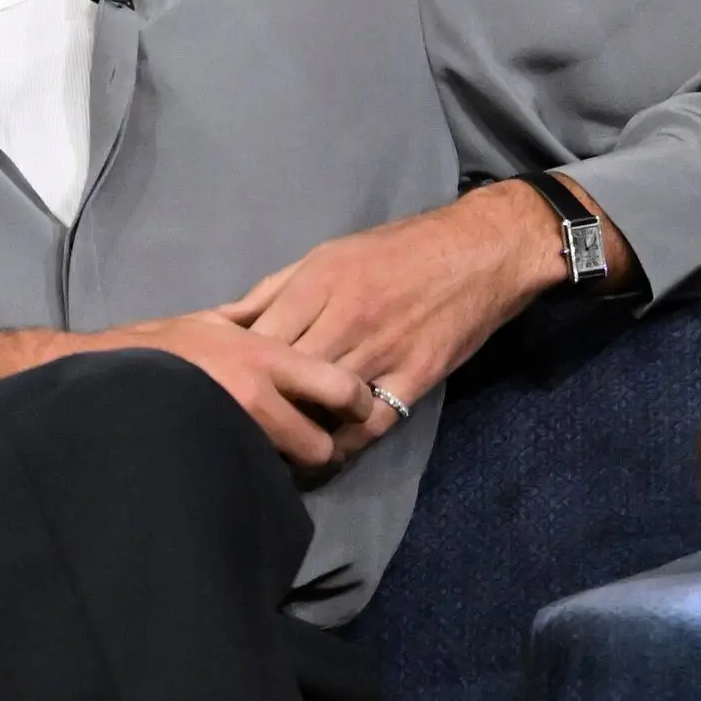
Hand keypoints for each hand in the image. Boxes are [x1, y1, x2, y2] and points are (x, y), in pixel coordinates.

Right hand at [0, 312, 374, 473]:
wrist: (99, 378)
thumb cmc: (155, 347)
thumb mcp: (211, 321)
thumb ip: (256, 327)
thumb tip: (288, 323)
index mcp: (264, 355)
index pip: (342, 388)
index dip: (356, 404)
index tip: (351, 411)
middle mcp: (257, 397)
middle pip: (323, 445)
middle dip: (322, 450)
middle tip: (311, 447)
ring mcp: (234, 435)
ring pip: (289, 470)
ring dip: (288, 470)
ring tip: (274, 461)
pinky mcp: (212, 461)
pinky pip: (253, 480)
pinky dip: (256, 478)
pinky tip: (245, 471)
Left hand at [218, 179, 633, 427]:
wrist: (481, 250)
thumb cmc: (398, 250)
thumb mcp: (329, 254)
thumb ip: (274, 290)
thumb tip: (222, 320)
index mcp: (318, 284)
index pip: (259, 343)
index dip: (234, 373)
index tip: (218, 393)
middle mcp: (346, 318)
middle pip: (285, 378)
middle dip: (259, 406)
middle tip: (235, 430)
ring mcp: (382, 350)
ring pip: (323, 404)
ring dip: (297, 429)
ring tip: (272, 447)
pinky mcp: (416, 376)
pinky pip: (370, 423)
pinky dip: (344, 442)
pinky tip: (325, 450)